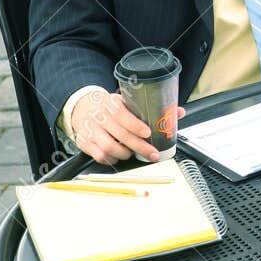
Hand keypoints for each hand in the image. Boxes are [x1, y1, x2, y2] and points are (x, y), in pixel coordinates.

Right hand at [69, 89, 183, 165]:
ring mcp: (90, 130)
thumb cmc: (110, 107)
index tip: (147, 132)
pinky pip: (99, 156)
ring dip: (124, 154)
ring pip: (108, 147)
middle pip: (120, 135)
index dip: (135, 125)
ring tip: (132, 153)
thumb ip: (151, 109)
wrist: (82, 107)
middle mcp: (99, 117)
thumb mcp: (127, 102)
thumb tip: (178, 112)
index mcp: (111, 104)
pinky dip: (112, 159)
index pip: (122, 114)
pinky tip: (119, 156)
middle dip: (139, 146)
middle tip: (152, 153)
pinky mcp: (84, 142)